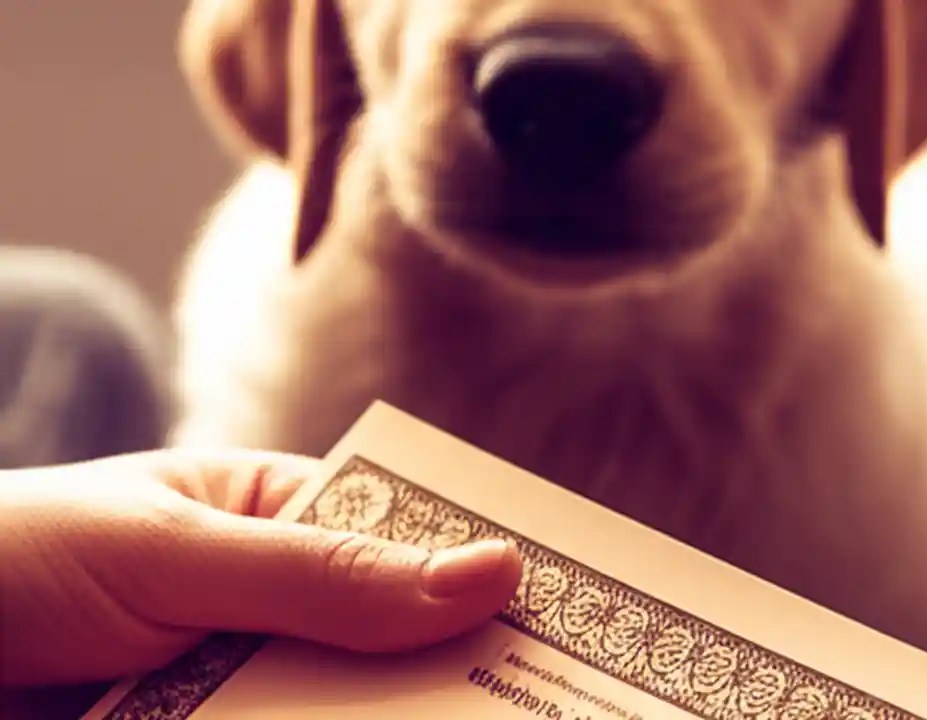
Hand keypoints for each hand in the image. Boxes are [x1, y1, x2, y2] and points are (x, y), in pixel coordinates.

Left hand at [0, 449, 522, 689]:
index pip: (411, 541)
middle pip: (396, 647)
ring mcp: (241, 690)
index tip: (573, 618)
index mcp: (279, 522)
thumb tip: (494, 570)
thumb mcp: (177, 554)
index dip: (489, 574)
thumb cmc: (17, 558)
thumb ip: (327, 575)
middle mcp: (275, 611)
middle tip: (555, 708)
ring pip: (351, 717)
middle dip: (462, 680)